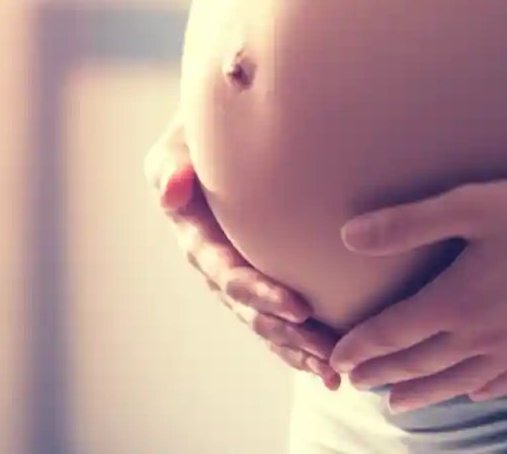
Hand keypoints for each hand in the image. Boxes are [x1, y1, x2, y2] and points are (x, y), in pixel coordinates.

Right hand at [144, 114, 341, 388]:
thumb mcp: (176, 142)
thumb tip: (171, 188)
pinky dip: (303, 346)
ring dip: (300, 351)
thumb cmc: (198, 134)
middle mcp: (216, 268)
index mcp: (197, 239)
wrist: (218, 137)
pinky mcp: (261, 281)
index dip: (261, 294)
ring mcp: (239, 279)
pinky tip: (334, 368)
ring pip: (268, 326)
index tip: (300, 307)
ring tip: (336, 373)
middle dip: (289, 336)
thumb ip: (170, 163)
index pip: (228, 275)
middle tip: (329, 353)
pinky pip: (280, 320)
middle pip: (252, 313)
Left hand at [329, 177, 506, 411]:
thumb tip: (348, 236)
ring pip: (457, 382)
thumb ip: (408, 223)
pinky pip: (504, 385)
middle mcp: (482, 336)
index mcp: (456, 301)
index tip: (337, 358)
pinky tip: (470, 393)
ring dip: (422, 393)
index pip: (393, 333)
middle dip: (383, 374)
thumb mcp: (472, 205)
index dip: (361, 347)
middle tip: (355, 383)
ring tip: (398, 402)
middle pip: (419, 364)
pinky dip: (479, 392)